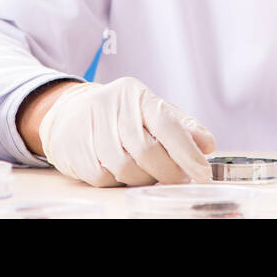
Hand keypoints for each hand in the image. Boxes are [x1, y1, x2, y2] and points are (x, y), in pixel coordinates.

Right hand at [36, 77, 216, 186]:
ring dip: (142, 178)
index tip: (203, 173)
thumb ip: (182, 127)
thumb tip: (208, 144)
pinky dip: (117, 181)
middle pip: (147, 151)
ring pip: (126, 168)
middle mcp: (112, 106)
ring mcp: (91, 127)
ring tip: (146, 172)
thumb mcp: (153, 112)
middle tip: (177, 178)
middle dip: (167, 172)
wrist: (68, 114)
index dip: (187, 151)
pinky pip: (104, 178)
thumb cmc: (121, 116)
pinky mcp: (75, 149)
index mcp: (136, 95)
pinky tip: (119, 171)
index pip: (166, 123)